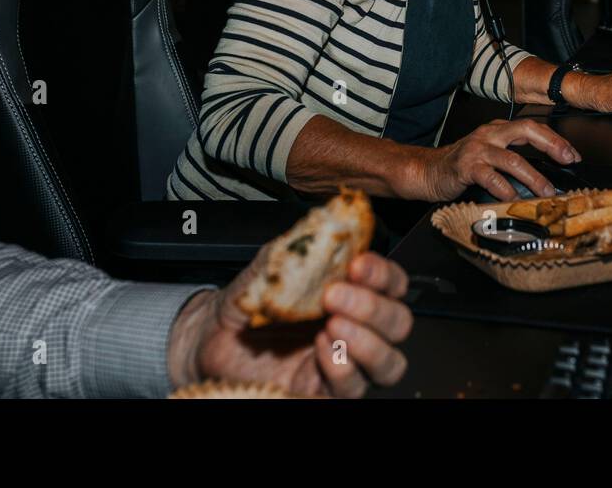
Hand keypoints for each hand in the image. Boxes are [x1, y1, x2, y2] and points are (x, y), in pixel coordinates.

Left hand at [168, 250, 411, 397]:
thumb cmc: (249, 298)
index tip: (357, 265)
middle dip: (373, 307)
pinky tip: (319, 349)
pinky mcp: (324, 391)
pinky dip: (341, 368)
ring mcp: (345, 363)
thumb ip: (305, 245)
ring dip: (366, 343)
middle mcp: (357, 328)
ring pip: (389, 364)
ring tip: (331, 325)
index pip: (393, 284)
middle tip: (335, 295)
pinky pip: (352, 389)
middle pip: (399, 324)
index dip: (384, 275)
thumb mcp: (274, 263)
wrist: (211, 334)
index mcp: (354, 292)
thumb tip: (332, 220)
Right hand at [407, 118, 580, 201]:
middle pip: (526, 130)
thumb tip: (547, 177)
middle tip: (567, 161)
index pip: (533, 127)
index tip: (573, 155)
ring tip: (546, 192)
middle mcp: (489, 134)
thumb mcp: (491, 156)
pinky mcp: (466, 167)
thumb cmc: (463, 166)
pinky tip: (515, 200)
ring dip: (534, 177)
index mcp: (498, 130)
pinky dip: (506, 190)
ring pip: (512, 159)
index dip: (555, 140)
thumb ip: (514, 159)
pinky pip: (491, 178)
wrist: (427, 171)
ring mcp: (477, 149)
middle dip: (551, 145)